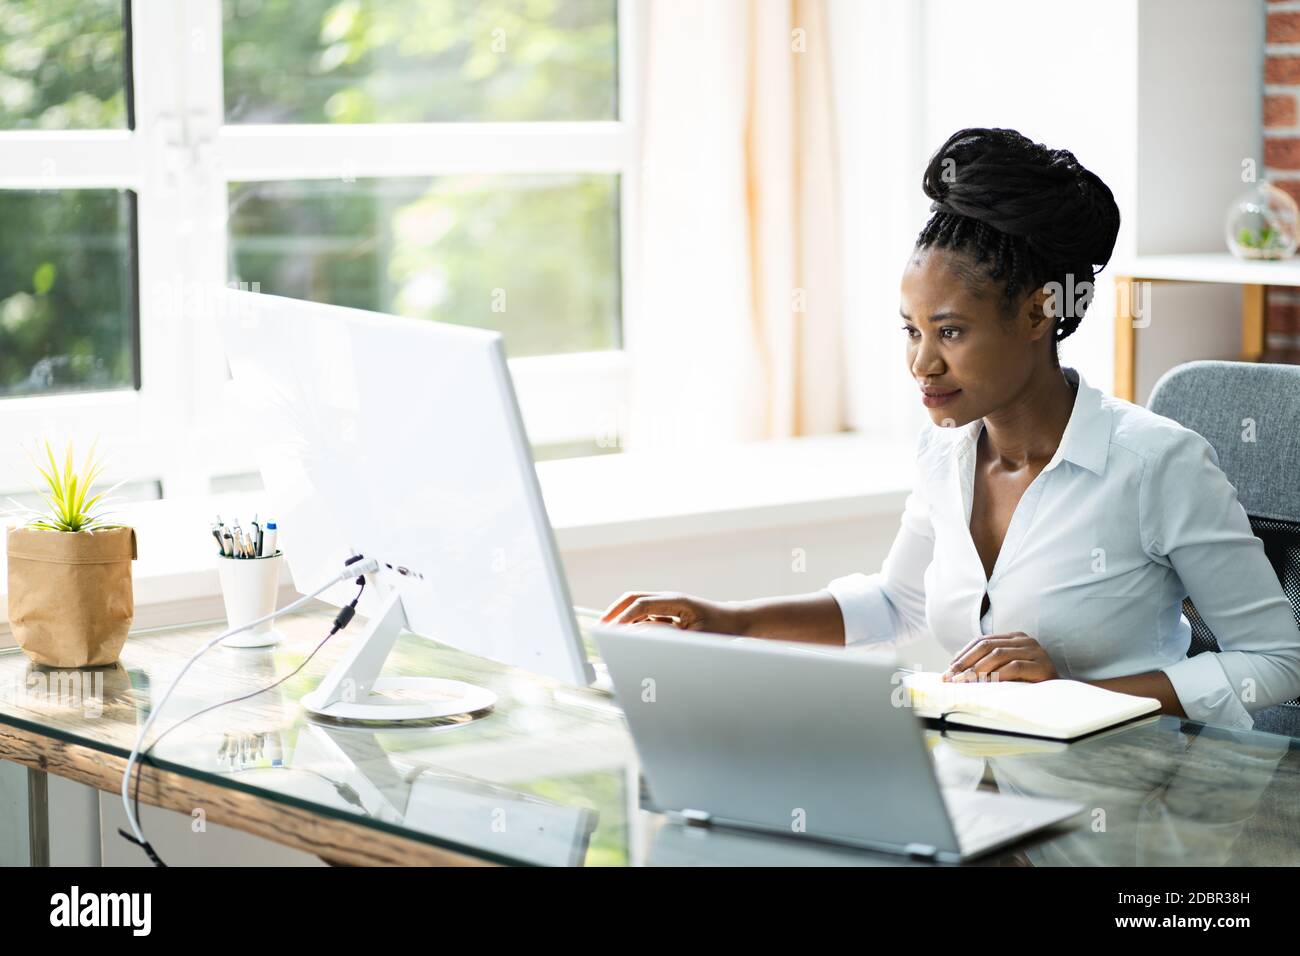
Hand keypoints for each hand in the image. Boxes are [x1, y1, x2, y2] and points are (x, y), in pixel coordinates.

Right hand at [599, 591, 746, 635]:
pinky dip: (633, 624)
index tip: (610, 631)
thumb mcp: (693, 637)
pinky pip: (644, 615)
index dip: (623, 618)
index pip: (641, 604)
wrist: (735, 623)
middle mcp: (668, 599)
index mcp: (675, 601)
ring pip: (636, 606)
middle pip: (632, 599)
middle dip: (614, 612)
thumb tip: (639, 633)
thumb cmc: (719, 630)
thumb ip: (666, 636)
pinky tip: (627, 637)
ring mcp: (667, 604)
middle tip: (600, 629)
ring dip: (622, 618)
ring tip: (609, 635)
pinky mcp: (668, 612)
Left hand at [942, 631, 1058, 682]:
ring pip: (998, 654)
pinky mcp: (1041, 665)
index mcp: (1014, 637)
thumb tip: (956, 670)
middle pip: (987, 645)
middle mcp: (1024, 640)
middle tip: (952, 677)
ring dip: (977, 669)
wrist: (1061, 694)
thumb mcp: (1006, 670)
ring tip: (964, 682)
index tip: (948, 670)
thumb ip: (988, 665)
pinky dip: (997, 675)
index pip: (982, 641)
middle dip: (966, 662)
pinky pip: (1014, 667)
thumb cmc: (1029, 682)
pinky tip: (986, 684)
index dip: (963, 654)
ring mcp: (1034, 651)